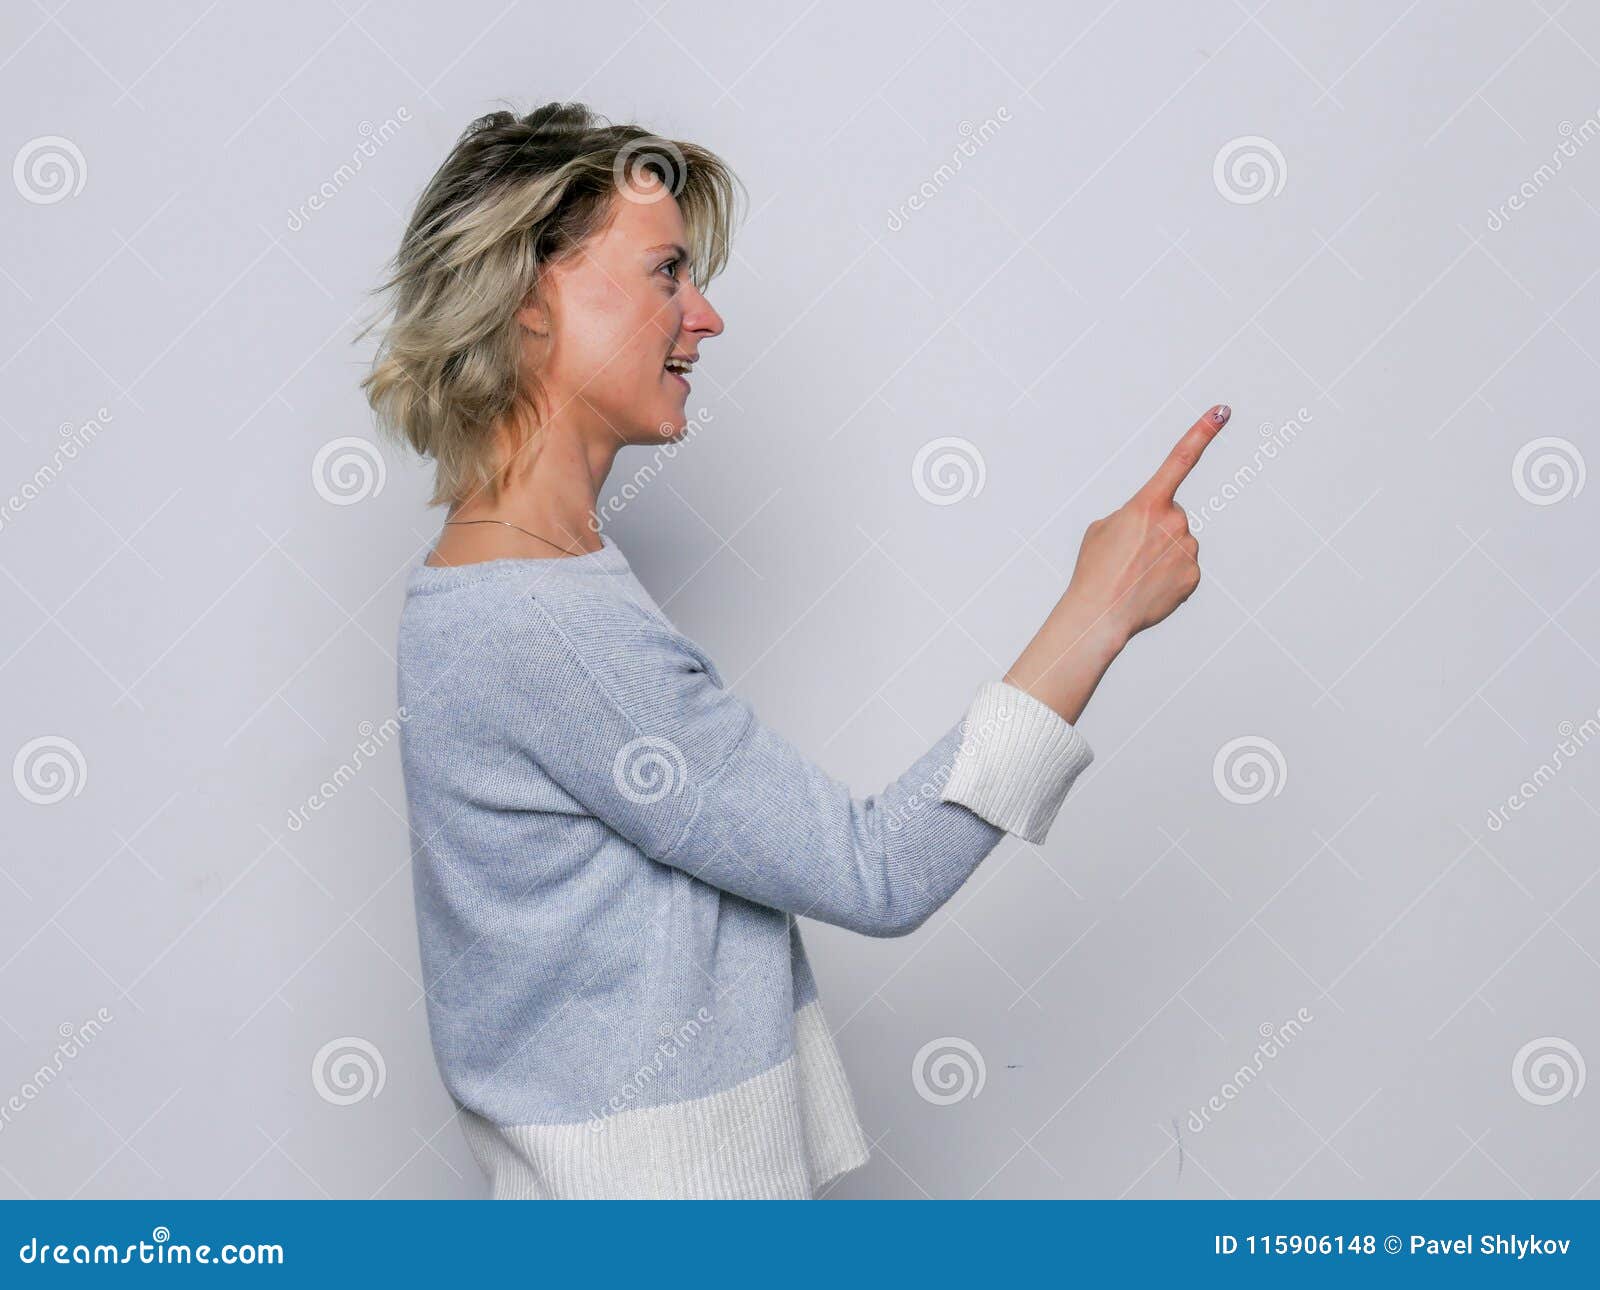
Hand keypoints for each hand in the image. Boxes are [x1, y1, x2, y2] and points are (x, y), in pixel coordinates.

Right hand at [1062, 403, 1228, 643]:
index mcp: (1147, 504)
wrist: (1099, 614)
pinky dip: (1168, 577)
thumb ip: (1133, 515)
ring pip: (1178, 544)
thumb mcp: (1103, 528)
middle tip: (1128, 555)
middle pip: (1171, 516)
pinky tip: (1148, 588)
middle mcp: (1174, 521)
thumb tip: (1154, 525)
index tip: (1223, 411)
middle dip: (1153, 531)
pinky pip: (1183, 568)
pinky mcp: (1194, 575)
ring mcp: (1187, 549)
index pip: (1180, 459)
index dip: (1203, 432)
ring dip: (1159, 556)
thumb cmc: (1095, 570)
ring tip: (1134, 574)